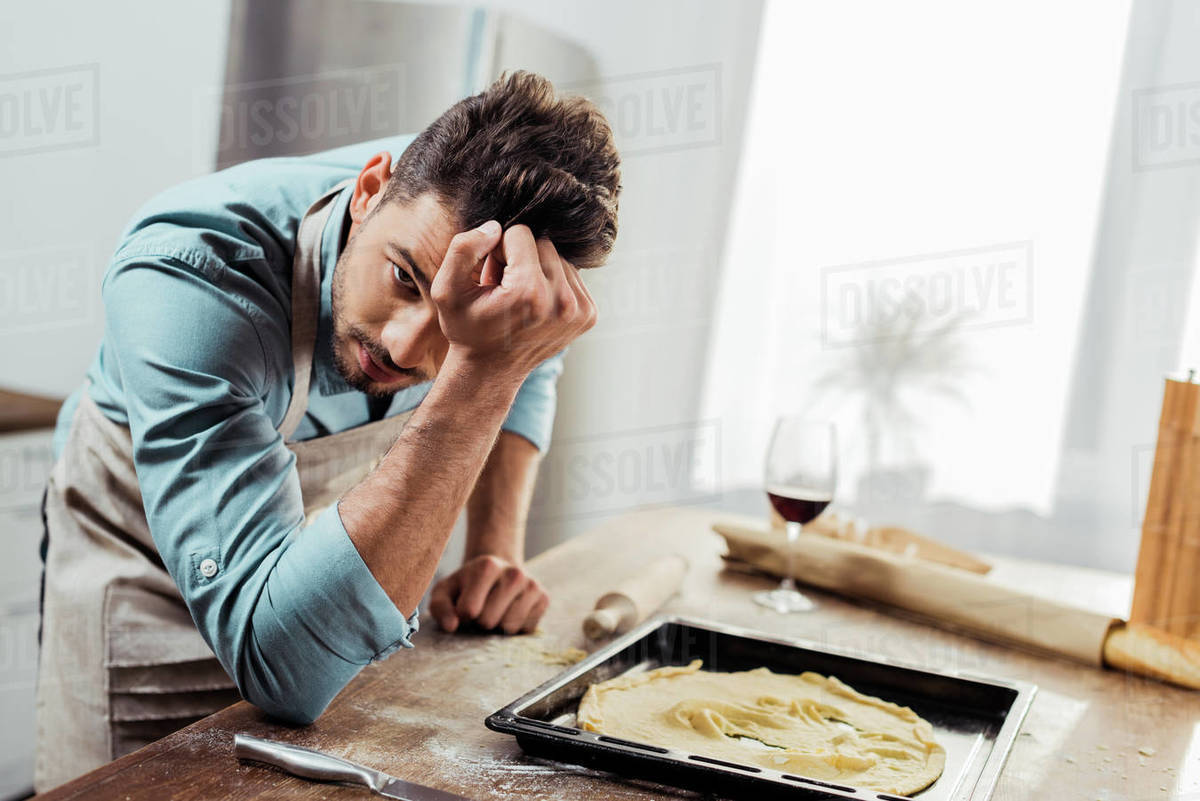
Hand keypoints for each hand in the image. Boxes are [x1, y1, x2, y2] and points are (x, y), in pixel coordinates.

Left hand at [429, 555, 549, 633]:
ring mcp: (532, 585)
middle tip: (482, 607)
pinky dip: (515, 627)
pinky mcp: (544, 599)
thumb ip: (440, 607)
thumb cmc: (466, 586)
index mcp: (487, 566)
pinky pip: (525, 630)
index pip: (469, 610)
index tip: (465, 604)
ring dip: (498, 626)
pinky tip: (511, 611)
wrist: (498, 572)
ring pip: (508, 627)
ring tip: (496, 609)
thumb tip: (452, 626)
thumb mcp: (445, 591)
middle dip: (480, 621)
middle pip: (488, 621)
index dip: (462, 615)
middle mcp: (514, 573)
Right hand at [431, 221, 595, 378]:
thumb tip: (496, 228)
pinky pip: (571, 275)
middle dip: (520, 256)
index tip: (491, 275)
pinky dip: (553, 282)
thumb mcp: (447, 290)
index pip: (520, 233)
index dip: (498, 249)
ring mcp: (579, 310)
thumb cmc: (466, 329)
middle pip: (543, 242)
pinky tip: (535, 304)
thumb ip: (464, 249)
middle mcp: (562, 302)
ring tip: (518, 296)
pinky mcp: (589, 315)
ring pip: (559, 257)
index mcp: (530, 292)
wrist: (490, 372)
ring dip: (537, 268)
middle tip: (503, 286)